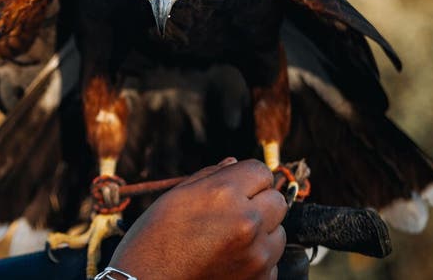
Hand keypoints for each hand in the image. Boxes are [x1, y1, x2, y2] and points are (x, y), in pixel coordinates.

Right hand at [108, 158, 286, 279]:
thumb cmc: (154, 239)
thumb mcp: (176, 197)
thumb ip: (210, 176)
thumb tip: (234, 164)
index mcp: (224, 193)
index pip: (261, 171)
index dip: (248, 179)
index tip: (236, 188)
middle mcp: (247, 221)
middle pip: (277, 200)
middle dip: (259, 203)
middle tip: (233, 213)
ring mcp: (257, 254)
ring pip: (278, 232)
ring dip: (261, 232)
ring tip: (229, 239)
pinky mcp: (261, 279)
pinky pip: (272, 261)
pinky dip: (256, 259)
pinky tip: (229, 260)